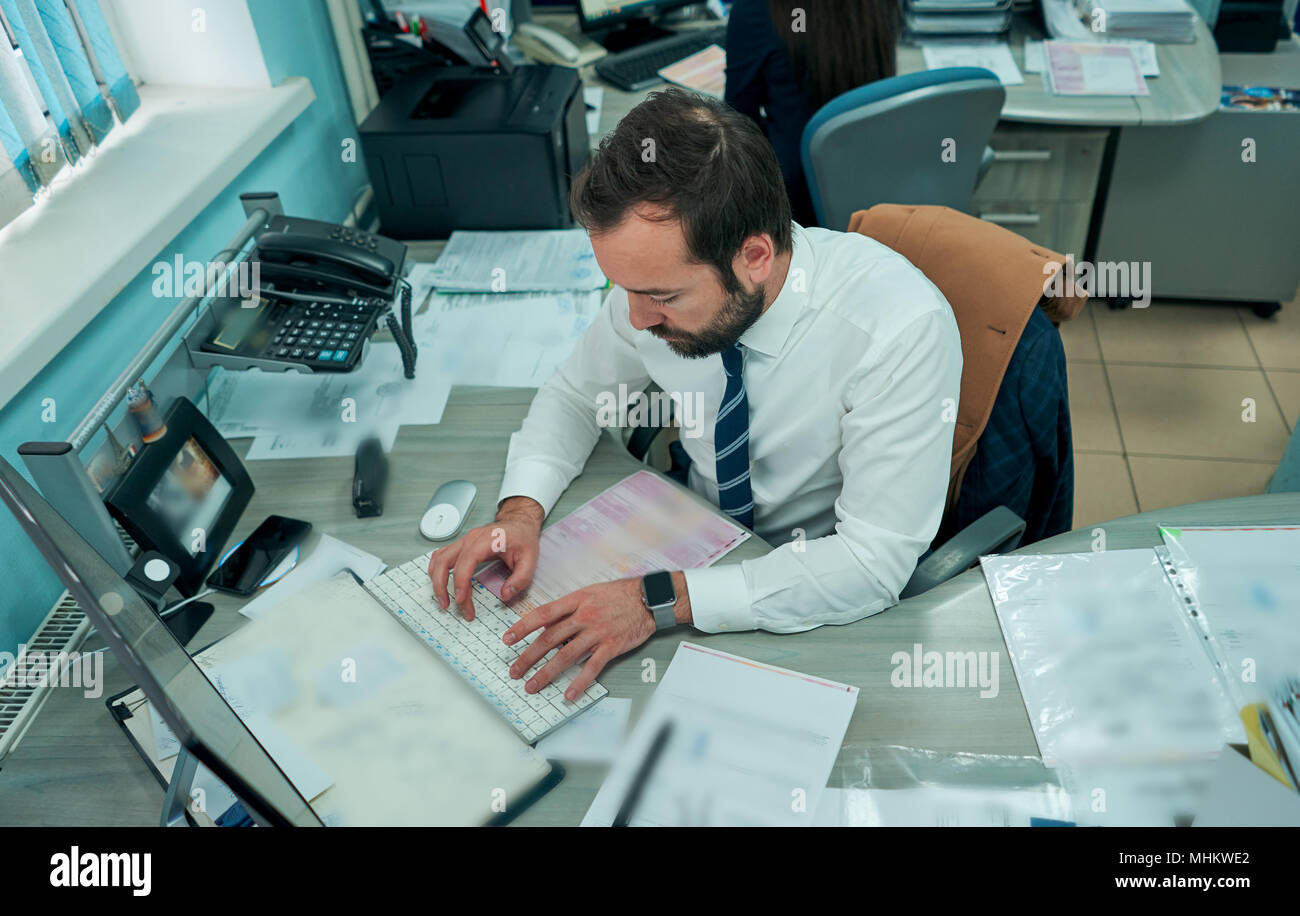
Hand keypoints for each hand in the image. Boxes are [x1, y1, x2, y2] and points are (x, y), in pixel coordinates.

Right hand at [428, 496, 542, 618]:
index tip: (461, 600)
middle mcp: (470, 539)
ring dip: (436, 580)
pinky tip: (439, 582)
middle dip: (442, 586)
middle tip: (448, 606)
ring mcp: (463, 541)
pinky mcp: (461, 545)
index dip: (460, 582)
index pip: (466, 562)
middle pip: (445, 561)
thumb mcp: (530, 559)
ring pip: (439, 559)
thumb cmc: (522, 538)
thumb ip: (520, 579)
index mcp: (486, 540)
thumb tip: (505, 595)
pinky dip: (436, 570)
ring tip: (443, 600)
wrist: (519, 523)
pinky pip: (441, 555)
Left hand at [503, 577, 655, 700]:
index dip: (523, 627)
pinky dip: (580, 682)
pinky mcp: (612, 646)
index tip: (507, 639)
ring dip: (546, 673)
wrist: (647, 599)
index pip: (543, 614)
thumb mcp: (589, 593)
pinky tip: (569, 694)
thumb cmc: (618, 595)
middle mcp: (584, 616)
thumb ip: (569, 609)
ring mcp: (597, 632)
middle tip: (514, 671)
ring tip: (532, 685)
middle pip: (549, 638)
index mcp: (576, 601)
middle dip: (528, 656)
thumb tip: (547, 624)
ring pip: (566, 655)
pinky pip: (592, 667)